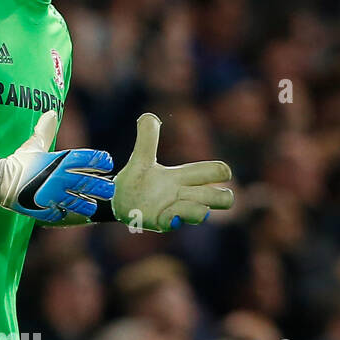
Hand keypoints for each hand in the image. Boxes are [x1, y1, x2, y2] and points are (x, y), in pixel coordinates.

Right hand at [0, 112, 114, 223]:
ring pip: (80, 202)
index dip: (100, 161)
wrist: (0, 180)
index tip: (107, 163)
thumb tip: (51, 113)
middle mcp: (60, 178)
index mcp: (60, 161)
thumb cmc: (19, 161)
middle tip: (109, 188)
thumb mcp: (33, 144)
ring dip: (88, 203)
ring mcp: (54, 195)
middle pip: (88, 183)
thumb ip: (45, 131)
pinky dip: (68, 213)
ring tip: (93, 204)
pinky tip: (73, 214)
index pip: (87, 159)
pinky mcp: (46, 209)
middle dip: (102, 186)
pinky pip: (62, 213)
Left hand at [112, 113, 233, 231]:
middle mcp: (185, 195)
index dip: (221, 172)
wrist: (116, 201)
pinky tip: (162, 213)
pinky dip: (174, 217)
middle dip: (220, 196)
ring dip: (194, 207)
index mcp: (183, 177)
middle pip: (223, 198)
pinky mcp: (164, 223)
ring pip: (203, 212)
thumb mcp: (140, 158)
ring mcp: (177, 211)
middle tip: (197, 194)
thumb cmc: (135, 181)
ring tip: (174, 203)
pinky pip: (178, 222)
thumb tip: (149, 116)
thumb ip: (147, 138)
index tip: (208, 176)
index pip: (216, 172)